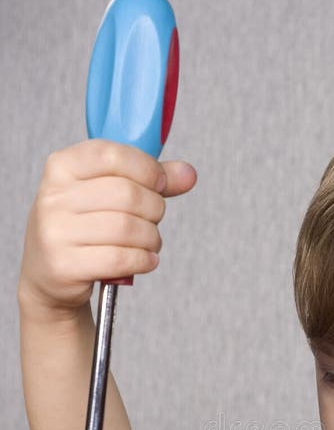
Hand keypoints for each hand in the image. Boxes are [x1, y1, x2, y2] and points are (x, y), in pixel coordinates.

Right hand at [19, 139, 195, 314]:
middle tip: (153, 220)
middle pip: (127, 194)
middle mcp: (54, 197)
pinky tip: (145, 260)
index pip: (113, 155)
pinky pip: (120, 259)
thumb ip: (147, 180)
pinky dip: (143, 260)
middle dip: (154, 209)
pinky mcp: (64, 265)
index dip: (147, 169)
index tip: (159, 184)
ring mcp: (56, 232)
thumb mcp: (106, 194)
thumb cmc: (83, 228)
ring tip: (149, 243)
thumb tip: (188, 174)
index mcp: (62, 167)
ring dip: (151, 238)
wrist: (49, 274)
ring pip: (127, 229)